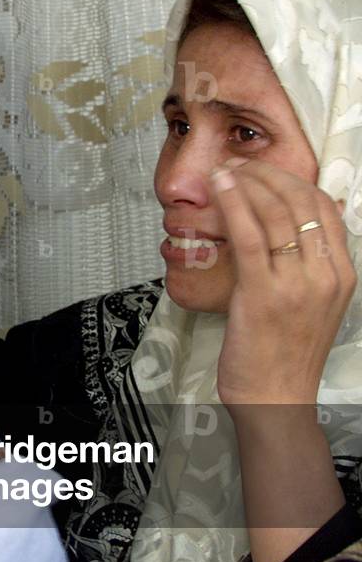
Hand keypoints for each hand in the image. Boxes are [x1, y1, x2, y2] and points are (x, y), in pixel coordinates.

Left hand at [212, 158, 355, 406]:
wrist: (275, 397)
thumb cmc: (285, 350)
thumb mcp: (313, 302)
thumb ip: (310, 264)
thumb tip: (298, 221)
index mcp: (343, 274)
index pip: (325, 208)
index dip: (293, 180)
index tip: (264, 169)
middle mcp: (327, 275)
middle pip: (300, 204)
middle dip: (267, 175)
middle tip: (238, 164)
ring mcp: (297, 284)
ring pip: (275, 214)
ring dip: (247, 183)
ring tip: (224, 171)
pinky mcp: (263, 293)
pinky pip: (249, 236)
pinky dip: (233, 204)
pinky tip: (220, 187)